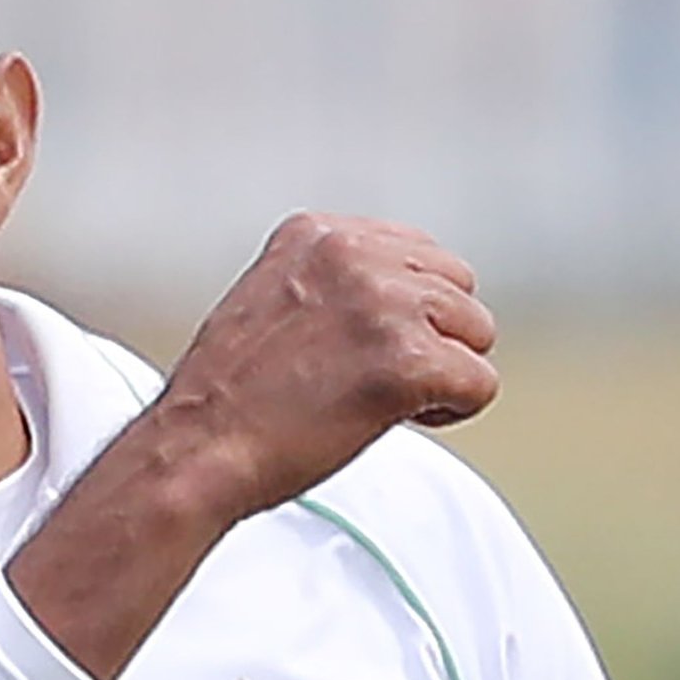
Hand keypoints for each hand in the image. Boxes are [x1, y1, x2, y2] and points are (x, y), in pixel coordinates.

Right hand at [153, 212, 498, 519]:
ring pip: (477, 332)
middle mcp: (355, 255)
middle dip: (431, 335)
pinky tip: (395, 417)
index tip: (364, 344)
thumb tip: (395, 295)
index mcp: (319, 232)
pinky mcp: (408, 361)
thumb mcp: (271, 294)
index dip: (403, 310)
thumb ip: (332, 280)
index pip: (419, 252)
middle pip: (458, 287)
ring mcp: (384, 305)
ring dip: (442, 373)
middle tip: (373, 375)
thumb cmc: (228, 394)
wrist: (199, 446)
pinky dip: (450, 412)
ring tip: (378, 396)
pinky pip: (480, 384)